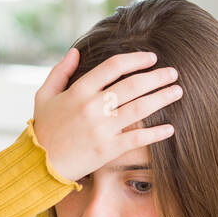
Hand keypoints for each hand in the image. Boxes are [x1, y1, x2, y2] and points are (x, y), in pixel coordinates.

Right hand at [31, 48, 181, 182]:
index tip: (152, 58)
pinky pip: (137, 138)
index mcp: (79, 90)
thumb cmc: (43, 129)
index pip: (114, 66)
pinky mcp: (108, 150)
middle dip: (157, 77)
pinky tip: (170, 128)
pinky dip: (156, 133)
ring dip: (162, 98)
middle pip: (133, 85)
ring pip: (139, 108)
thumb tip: (76, 52)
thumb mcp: (44, 95)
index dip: (136, 59)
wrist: (39, 165)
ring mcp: (102, 128)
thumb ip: (60, 71)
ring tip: (177, 91)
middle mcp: (93, 106)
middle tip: (174, 73)